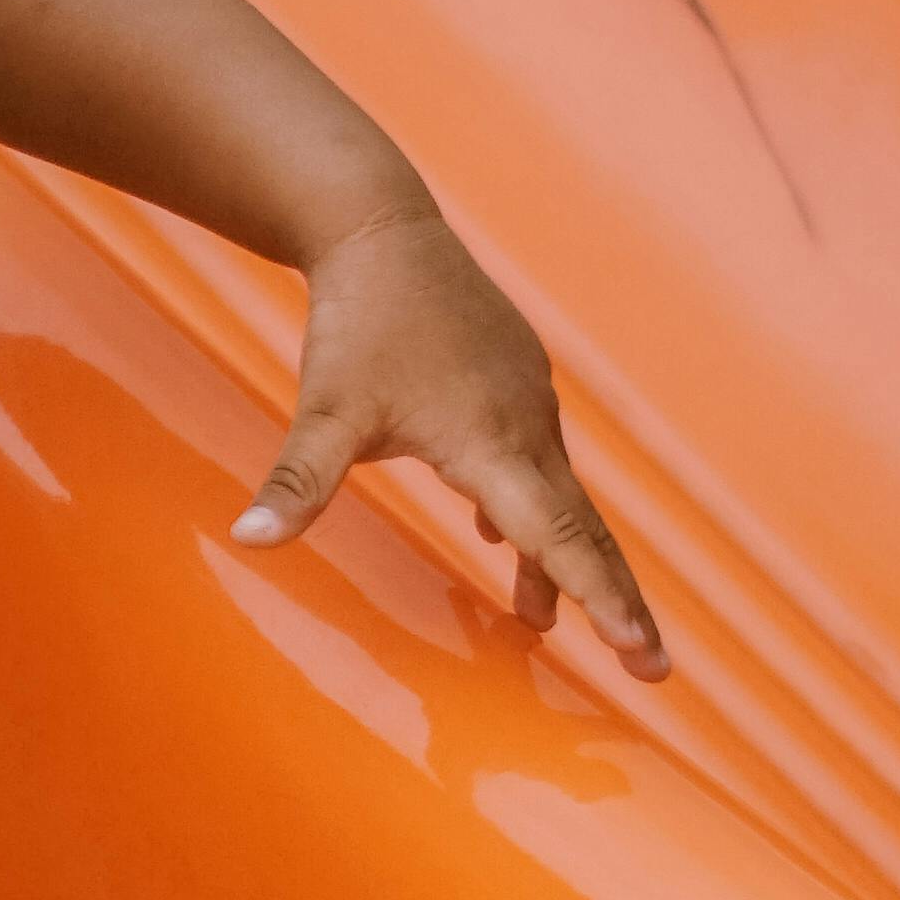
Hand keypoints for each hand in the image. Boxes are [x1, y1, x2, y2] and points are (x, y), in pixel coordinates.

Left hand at [235, 200, 667, 678]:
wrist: (381, 228)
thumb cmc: (358, 320)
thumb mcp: (324, 410)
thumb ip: (297, 482)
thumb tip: (249, 538)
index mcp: (494, 441)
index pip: (558, 538)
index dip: (602, 599)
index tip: (641, 653)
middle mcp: (527, 424)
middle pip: (581, 529)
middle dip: (616, 600)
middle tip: (651, 670)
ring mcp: (528, 399)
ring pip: (557, 496)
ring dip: (560, 560)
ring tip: (544, 619)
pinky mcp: (516, 381)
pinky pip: (537, 461)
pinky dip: (529, 509)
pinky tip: (496, 536)